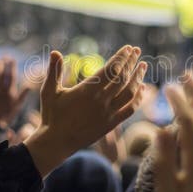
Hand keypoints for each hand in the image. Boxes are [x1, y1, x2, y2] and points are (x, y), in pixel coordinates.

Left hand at [0, 56, 30, 127]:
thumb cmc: (7, 117)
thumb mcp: (17, 107)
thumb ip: (22, 95)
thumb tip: (29, 85)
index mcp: (10, 93)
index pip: (11, 76)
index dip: (11, 66)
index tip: (12, 59)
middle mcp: (0, 91)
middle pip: (1, 74)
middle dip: (3, 64)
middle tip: (4, 57)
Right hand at [25, 46, 146, 176]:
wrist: (57, 142)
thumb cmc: (52, 115)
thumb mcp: (49, 91)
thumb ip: (54, 71)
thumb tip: (55, 51)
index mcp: (87, 90)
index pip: (110, 69)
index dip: (121, 57)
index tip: (128, 48)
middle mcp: (100, 100)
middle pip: (122, 78)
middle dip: (131, 62)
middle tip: (137, 51)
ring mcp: (108, 113)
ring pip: (129, 92)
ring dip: (138, 77)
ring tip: (143, 66)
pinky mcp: (111, 124)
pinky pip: (130, 109)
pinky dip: (138, 98)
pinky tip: (142, 88)